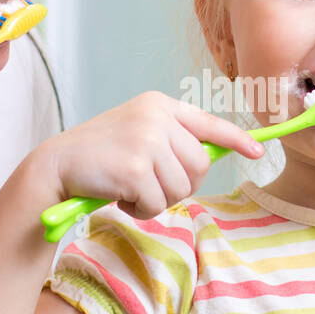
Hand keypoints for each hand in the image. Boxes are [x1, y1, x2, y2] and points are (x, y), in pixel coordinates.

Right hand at [31, 91, 264, 220]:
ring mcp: (147, 140)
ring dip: (157, 199)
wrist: (56, 166)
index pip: (210, 122)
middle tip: (149, 184)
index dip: (237, 139)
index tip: (257, 151)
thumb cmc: (101, 156)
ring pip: (181, 188)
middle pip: (200, 165)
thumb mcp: (139, 134)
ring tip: (130, 187)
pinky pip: (158, 203)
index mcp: (160, 104)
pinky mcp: (136, 167)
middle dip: (180, 184)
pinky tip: (119, 195)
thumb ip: (172, 139)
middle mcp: (157, 116)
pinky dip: (141, 209)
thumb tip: (215, 155)